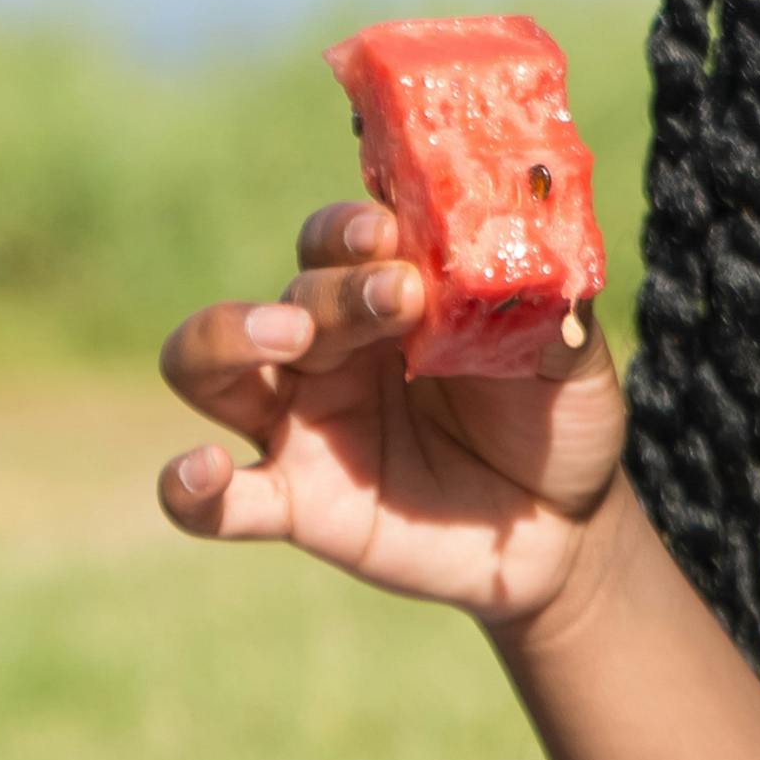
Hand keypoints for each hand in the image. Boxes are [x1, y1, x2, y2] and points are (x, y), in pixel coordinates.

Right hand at [152, 201, 628, 629]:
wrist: (562, 530)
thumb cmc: (556, 419)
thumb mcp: (572, 359)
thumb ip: (549, 309)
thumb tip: (537, 264)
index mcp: (384, 291)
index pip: (339, 236)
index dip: (353, 229)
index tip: (392, 238)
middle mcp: (325, 345)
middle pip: (290, 292)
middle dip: (334, 289)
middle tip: (394, 297)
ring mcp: (299, 420)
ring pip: (208, 362)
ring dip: (229, 336)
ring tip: (286, 339)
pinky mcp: (292, 500)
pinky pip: (213, 498)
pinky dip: (187, 483)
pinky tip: (199, 471)